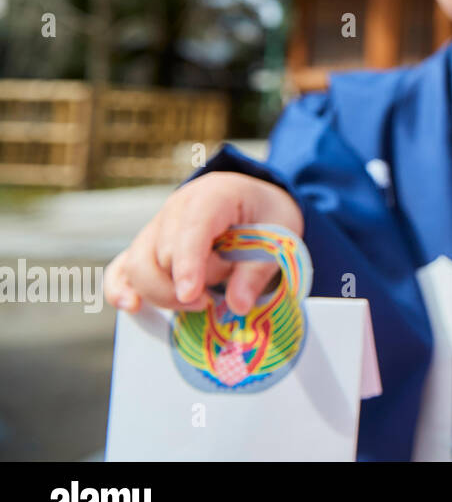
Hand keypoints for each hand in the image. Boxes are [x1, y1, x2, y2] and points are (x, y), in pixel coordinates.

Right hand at [105, 172, 303, 315]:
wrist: (253, 201)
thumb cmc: (266, 215)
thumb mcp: (280, 236)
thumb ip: (258, 271)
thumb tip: (238, 306)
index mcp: (213, 195)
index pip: (192, 229)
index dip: (189, 264)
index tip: (192, 296)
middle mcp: (177, 207)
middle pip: (164, 253)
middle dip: (189, 284)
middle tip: (216, 297)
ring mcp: (157, 226)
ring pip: (139, 264)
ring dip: (164, 292)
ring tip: (200, 301)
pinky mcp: (147, 246)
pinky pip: (122, 267)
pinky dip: (120, 288)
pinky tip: (131, 307)